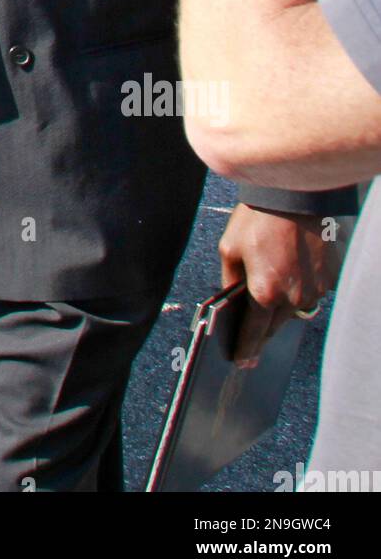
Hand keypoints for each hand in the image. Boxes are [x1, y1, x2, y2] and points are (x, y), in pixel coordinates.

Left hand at [219, 205, 340, 366]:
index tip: (242, 362)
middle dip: (261, 327)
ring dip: (281, 305)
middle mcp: (293, 298)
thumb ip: (230, 282)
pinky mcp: (328, 280)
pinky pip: (310, 294)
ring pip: (293, 311)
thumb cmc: (257, 219)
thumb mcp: (230, 249)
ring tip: (269, 284)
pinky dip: (298, 288)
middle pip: (274, 326)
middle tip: (251, 329)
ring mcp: (314, 290)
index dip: (246, 350)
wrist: (294, 195)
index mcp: (265, 293)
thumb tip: (232, 301)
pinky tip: (288, 270)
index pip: (254, 334)